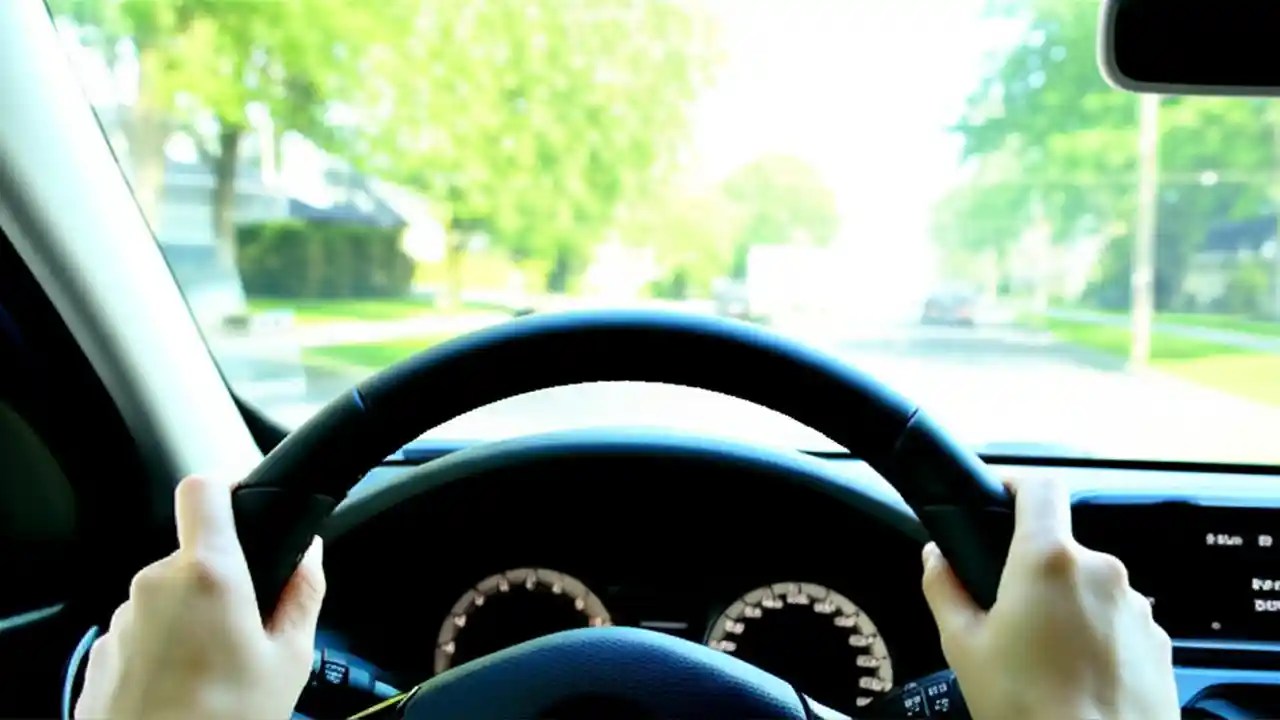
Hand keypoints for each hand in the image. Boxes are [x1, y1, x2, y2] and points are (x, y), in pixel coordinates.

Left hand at [75, 475, 325, 719]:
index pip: (203, 487)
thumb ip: (304, 593)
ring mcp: (123, 619)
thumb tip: (310, 554)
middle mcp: (155, 585)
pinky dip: (168, 647)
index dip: (227, 479)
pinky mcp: (103, 652)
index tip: (245, 493)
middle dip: (224, 579)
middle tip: (251, 628)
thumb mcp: (289, 658)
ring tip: (220, 669)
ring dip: (195, 617)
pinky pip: (145, 630)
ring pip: (170, 595)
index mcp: (208, 574)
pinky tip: (189, 686)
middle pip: (195, 552)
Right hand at [921, 478, 1178, 719]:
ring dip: (1066, 606)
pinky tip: (1073, 673)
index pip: (1040, 485)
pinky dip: (1095, 635)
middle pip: (1060, 547)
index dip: (1016, 481)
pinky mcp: (1158, 640)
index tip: (1000, 494)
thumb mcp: (963, 647)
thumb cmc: (1031, 710)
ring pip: (1089, 586)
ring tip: (1041, 656)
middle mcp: (1101, 571)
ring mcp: (1136, 606)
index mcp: (1048, 561)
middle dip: (1032, 571)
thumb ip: (944, 588)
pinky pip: (1117, 620)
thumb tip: (936, 558)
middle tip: (1004, 613)